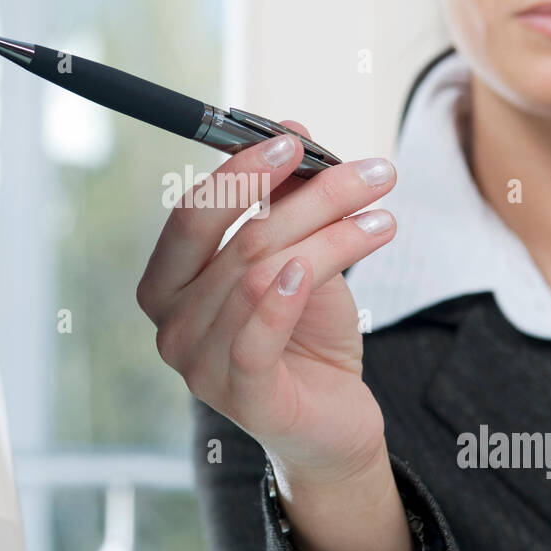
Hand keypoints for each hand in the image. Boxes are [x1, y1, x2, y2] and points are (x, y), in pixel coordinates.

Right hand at [136, 123, 398, 485]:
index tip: (295, 142)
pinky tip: (317, 265)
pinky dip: (286, 295)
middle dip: (309, 197)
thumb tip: (293, 129)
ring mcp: (199, 369)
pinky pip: (256, 336)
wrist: (332, 420)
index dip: (239, 172)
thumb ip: (286, 201)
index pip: (190, 215)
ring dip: (332, 237)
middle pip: (238, 240)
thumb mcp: (298, 256)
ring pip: (262, 277)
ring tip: (382, 218)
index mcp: (167, 285)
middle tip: (369, 173)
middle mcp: (170, 327)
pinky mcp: (242, 400)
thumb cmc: (305, 334)